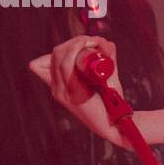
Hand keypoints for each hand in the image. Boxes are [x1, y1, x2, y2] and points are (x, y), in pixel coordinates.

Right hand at [27, 35, 131, 150]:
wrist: (119, 123)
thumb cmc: (112, 101)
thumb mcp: (104, 78)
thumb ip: (106, 60)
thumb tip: (107, 42)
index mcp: (59, 85)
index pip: (45, 60)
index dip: (65, 47)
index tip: (85, 45)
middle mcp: (56, 89)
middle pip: (56, 54)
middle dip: (74, 42)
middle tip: (95, 41)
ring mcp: (62, 92)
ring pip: (60, 56)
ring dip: (77, 43)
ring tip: (95, 42)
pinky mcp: (72, 93)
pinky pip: (66, 66)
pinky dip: (76, 51)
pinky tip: (88, 45)